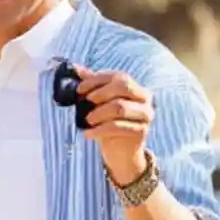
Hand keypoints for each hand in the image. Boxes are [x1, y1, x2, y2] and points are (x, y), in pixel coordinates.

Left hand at [76, 65, 152, 183]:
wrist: (120, 152)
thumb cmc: (108, 123)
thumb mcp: (99, 104)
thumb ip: (91, 85)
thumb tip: (74, 68)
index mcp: (135, 88)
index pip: (118, 76)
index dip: (97, 80)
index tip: (79, 89)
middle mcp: (144, 99)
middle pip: (123, 86)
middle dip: (100, 93)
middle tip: (85, 104)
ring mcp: (145, 115)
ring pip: (120, 107)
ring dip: (98, 113)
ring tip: (87, 121)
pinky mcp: (141, 131)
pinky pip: (119, 127)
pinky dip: (99, 130)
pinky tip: (88, 134)